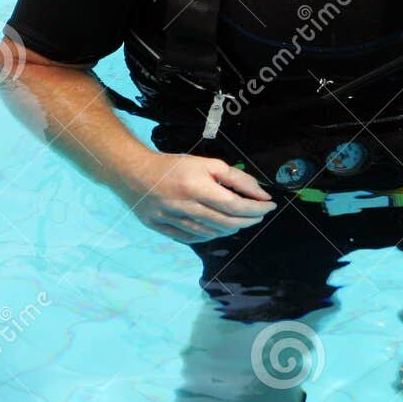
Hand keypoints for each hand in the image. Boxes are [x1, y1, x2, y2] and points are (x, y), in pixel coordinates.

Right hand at [119, 152, 276, 243]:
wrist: (133, 172)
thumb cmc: (172, 166)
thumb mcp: (205, 163)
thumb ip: (234, 177)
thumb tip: (259, 193)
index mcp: (196, 187)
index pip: (235, 206)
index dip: (256, 209)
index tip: (269, 206)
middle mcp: (185, 206)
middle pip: (226, 223)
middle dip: (249, 220)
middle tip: (259, 214)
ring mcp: (172, 221)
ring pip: (211, 234)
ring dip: (231, 229)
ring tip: (240, 221)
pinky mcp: (161, 229)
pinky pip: (192, 239)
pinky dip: (209, 236)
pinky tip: (217, 229)